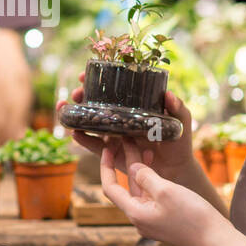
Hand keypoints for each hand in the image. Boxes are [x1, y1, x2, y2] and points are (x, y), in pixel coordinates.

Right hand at [60, 72, 200, 185]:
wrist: (175, 170)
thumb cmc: (179, 142)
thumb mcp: (181, 122)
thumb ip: (178, 108)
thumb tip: (168, 95)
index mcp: (135, 106)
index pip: (114, 88)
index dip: (98, 80)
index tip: (87, 74)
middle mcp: (121, 118)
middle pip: (96, 103)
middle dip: (81, 96)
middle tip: (76, 93)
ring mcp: (114, 135)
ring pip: (89, 122)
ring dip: (74, 114)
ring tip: (64, 108)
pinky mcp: (111, 153)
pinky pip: (93, 145)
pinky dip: (82, 139)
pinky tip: (74, 133)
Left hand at [100, 140, 233, 245]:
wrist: (215, 239)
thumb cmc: (192, 216)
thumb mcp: (165, 190)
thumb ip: (145, 176)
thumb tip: (132, 168)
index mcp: (135, 213)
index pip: (110, 188)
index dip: (106, 167)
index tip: (107, 149)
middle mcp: (140, 219)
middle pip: (126, 187)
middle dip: (127, 163)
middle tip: (128, 140)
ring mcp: (152, 220)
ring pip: (140, 190)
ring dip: (141, 170)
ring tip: (145, 148)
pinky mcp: (164, 219)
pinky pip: (152, 197)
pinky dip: (152, 180)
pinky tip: (156, 167)